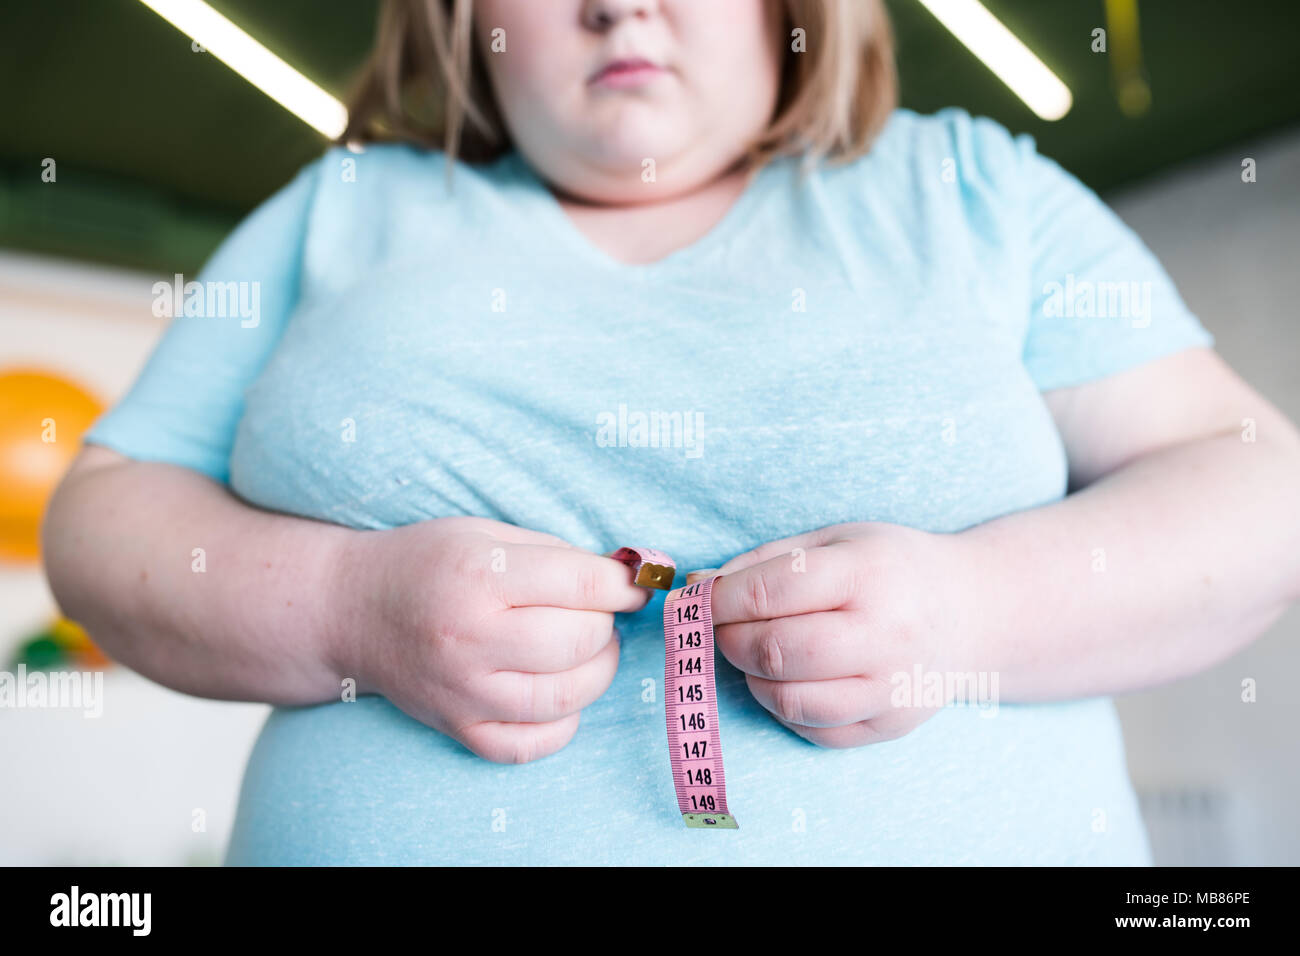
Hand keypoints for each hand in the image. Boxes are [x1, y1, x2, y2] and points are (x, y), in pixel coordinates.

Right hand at [335, 517, 650, 762]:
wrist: (350, 610)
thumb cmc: (427, 562)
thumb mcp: (487, 533)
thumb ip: (559, 553)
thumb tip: (629, 577)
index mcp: (479, 575)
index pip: (583, 584)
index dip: (624, 584)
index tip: (636, 582)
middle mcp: (470, 638)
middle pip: (580, 641)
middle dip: (606, 623)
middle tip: (595, 611)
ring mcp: (463, 691)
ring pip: (566, 697)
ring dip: (596, 671)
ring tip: (584, 648)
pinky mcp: (458, 727)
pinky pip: (532, 744)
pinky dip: (562, 722)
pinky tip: (558, 692)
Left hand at [707, 522, 977, 747]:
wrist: (973, 611)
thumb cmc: (892, 566)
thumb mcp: (836, 539)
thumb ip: (764, 562)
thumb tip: (695, 588)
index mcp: (868, 573)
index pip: (770, 591)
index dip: (718, 600)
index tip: (696, 602)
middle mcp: (886, 633)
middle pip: (776, 650)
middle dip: (729, 640)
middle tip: (722, 629)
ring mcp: (892, 687)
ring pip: (790, 700)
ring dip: (752, 679)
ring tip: (755, 654)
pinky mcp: (892, 725)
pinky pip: (815, 730)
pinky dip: (784, 708)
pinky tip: (788, 680)